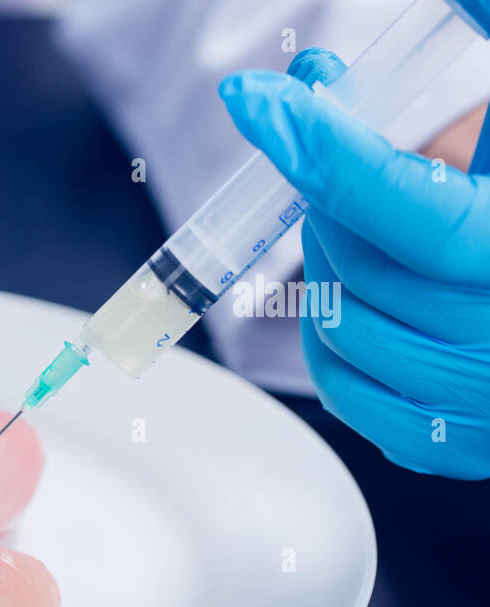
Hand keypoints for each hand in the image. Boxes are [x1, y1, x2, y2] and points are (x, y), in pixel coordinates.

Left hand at [219, 49, 489, 479]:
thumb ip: (475, 65)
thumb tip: (412, 16)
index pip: (406, 203)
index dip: (326, 149)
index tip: (258, 100)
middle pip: (360, 260)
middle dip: (334, 204)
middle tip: (344, 168)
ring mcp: (480, 403)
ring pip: (338, 325)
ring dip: (332, 268)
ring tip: (372, 233)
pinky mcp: (449, 443)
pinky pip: (343, 389)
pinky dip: (335, 335)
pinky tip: (371, 296)